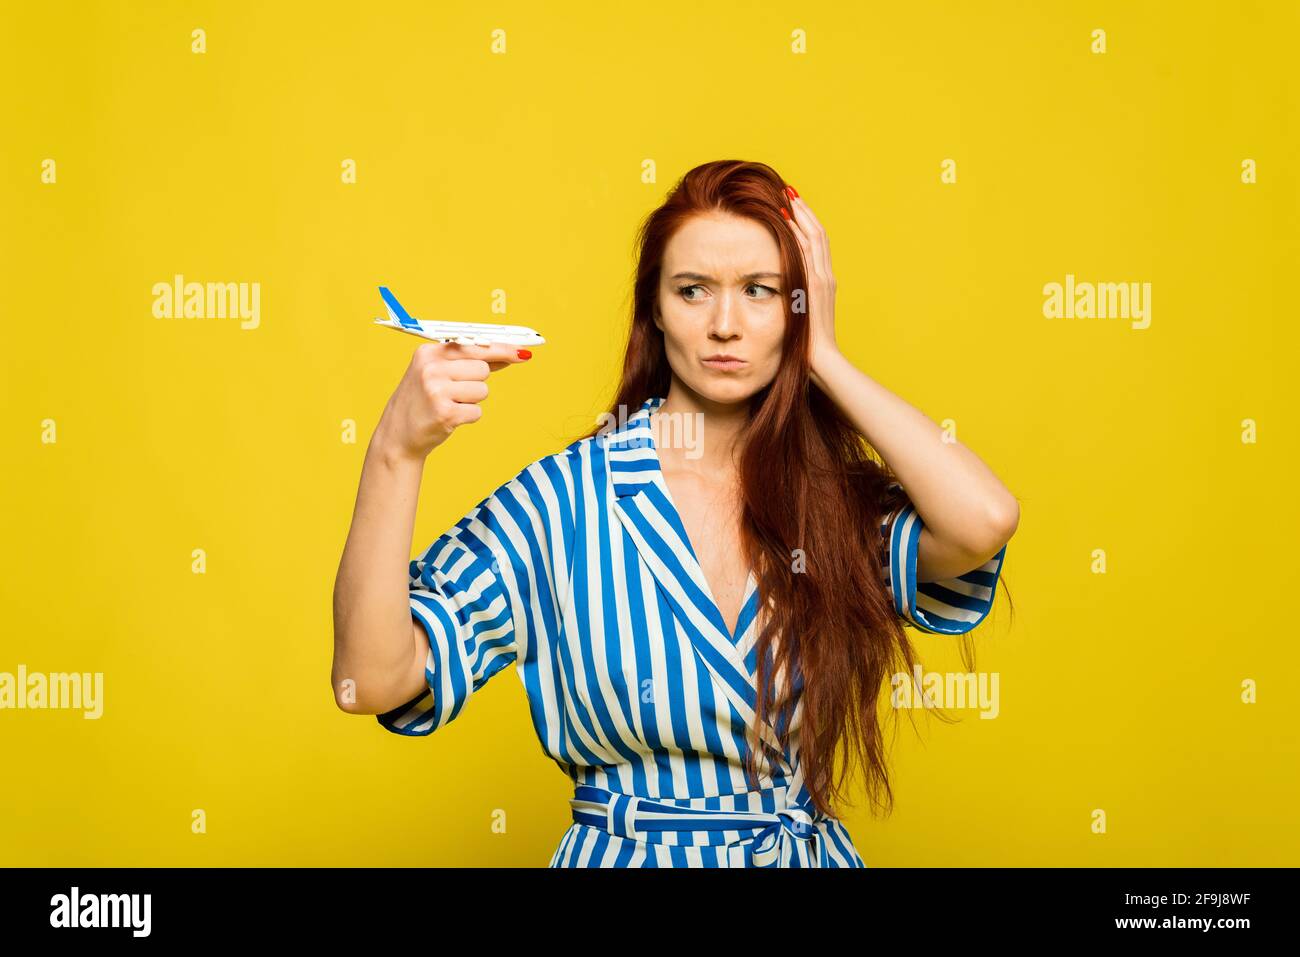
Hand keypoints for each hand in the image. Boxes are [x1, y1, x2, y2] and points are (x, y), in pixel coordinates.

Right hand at [377, 341, 530, 462]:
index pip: (474, 345)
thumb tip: (506, 355)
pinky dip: (467, 416)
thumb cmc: (421, 402)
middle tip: (454, 392)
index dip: (502, 349)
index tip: (524, 352)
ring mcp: (437, 390)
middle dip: (476, 382)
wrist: (397, 436)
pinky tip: (448, 417)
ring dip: (471, 401)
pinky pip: (477, 411)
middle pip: (483, 369)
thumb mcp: (436, 374)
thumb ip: (467, 362)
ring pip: (483, 391)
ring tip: (448, 404)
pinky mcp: (445, 413)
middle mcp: (431, 368)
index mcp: (429, 352)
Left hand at [781, 185, 839, 388]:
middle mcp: (825, 277)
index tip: (787, 206)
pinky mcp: (818, 285)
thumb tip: (772, 298)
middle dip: (802, 210)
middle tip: (788, 189)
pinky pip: (809, 251)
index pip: (814, 244)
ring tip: (788, 194)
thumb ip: (789, 305)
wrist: (822, 364)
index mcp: (821, 284)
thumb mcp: (796, 320)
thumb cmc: (806, 349)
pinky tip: (788, 217)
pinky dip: (800, 231)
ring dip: (801, 214)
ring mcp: (823, 280)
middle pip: (816, 234)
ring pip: (815, 237)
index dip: (802, 223)